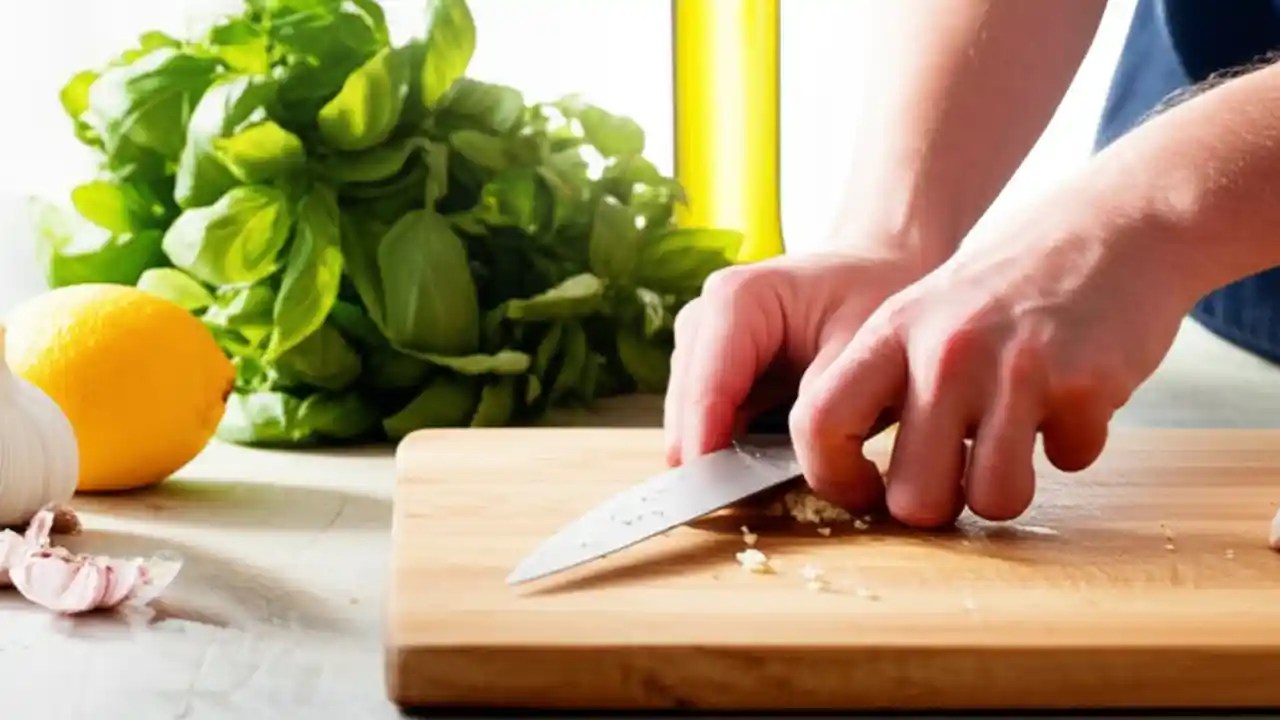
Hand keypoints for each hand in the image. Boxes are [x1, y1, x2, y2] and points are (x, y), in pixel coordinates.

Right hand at [664, 249, 929, 509]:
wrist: (877, 266)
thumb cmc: (877, 295)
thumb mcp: (865, 347)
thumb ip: (821, 403)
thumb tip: (788, 464)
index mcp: (736, 301)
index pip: (707, 393)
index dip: (710, 455)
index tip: (720, 506)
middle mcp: (702, 320)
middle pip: (688, 416)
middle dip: (719, 465)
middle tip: (767, 506)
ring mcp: (698, 347)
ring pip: (691, 428)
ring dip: (726, 461)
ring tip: (778, 484)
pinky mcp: (706, 372)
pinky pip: (707, 428)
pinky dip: (734, 452)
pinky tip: (772, 464)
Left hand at [789, 200, 1190, 526]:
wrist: (1114, 224)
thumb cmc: (1011, 284)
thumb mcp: (924, 313)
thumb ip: (886, 382)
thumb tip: (851, 473)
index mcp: (891, 334)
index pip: (818, 423)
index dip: (833, 478)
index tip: (867, 491)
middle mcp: (944, 351)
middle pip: (913, 497)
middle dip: (940, 507)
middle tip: (959, 477)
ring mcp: (1014, 368)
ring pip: (994, 501)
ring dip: (1009, 489)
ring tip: (1018, 444)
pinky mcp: (1083, 382)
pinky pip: (1070, 462)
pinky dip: (1075, 444)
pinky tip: (1073, 398)